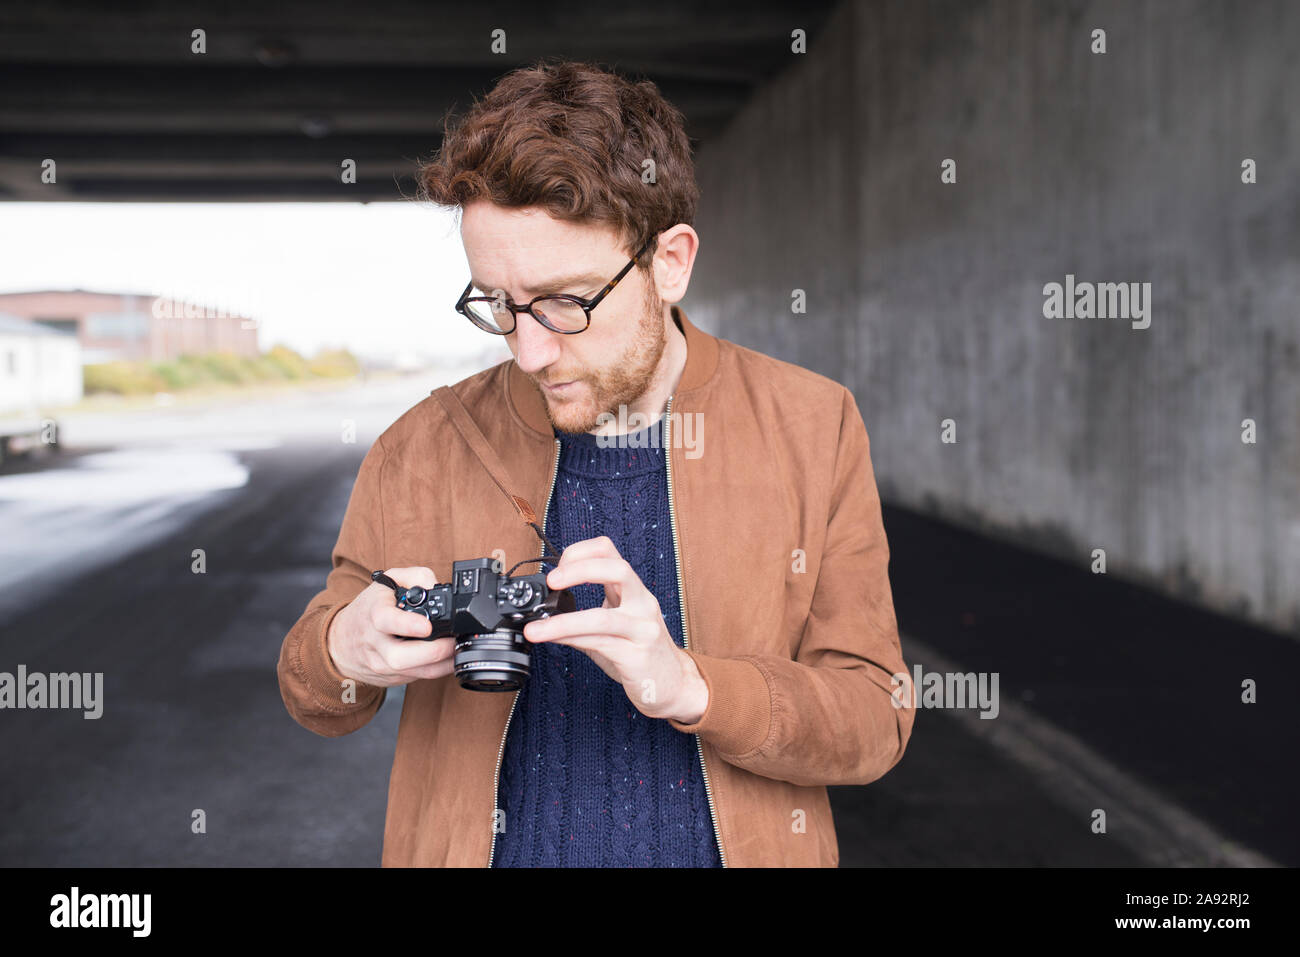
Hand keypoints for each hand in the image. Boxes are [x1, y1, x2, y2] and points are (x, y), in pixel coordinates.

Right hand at [326, 566, 457, 687]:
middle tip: (452, 640)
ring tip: (456, 649)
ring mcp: (381, 664)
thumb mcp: (388, 582)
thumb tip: (437, 587)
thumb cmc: (369, 608)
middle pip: (400, 657)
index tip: (426, 626)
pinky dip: (437, 670)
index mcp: (374, 615)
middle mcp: (375, 643)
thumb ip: (416, 577)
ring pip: (413, 672)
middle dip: (433, 651)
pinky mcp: (390, 678)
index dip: (407, 625)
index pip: (386, 621)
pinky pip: (417, 678)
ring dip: (441, 664)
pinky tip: (447, 659)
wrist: (341, 641)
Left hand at [522, 536, 708, 722]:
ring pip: (602, 617)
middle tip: (552, 581)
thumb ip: (584, 619)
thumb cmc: (640, 653)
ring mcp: (643, 629)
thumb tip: (544, 617)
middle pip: (617, 569)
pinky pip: (600, 644)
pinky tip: (555, 641)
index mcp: (634, 591)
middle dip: (580, 570)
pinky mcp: (638, 656)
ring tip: (536, 630)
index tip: (558, 569)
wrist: (674, 685)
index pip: (609, 551)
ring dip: (563, 622)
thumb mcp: (614, 627)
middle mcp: (642, 604)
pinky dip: (571, 640)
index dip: (580, 553)